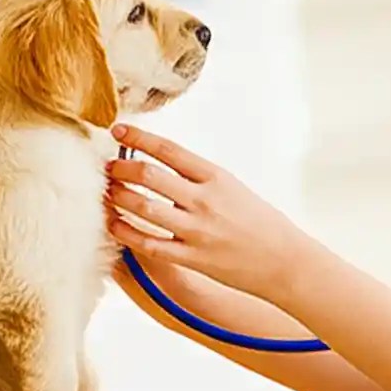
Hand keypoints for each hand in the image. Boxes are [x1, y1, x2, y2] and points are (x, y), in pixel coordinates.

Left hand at [105, 124, 316, 305]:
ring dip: (118, 198)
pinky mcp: (192, 257)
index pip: (168, 150)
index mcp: (216, 177)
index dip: (138, 137)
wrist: (283, 259)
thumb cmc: (258, 221)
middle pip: (149, 175)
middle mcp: (204, 200)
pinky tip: (115, 225)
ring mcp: (197, 230)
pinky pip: (148, 244)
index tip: (117, 130)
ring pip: (143, 207)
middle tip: (107, 168)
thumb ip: (198, 176)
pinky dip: (126, 233)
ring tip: (107, 193)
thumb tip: (159, 161)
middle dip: (121, 168)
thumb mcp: (232, 187)